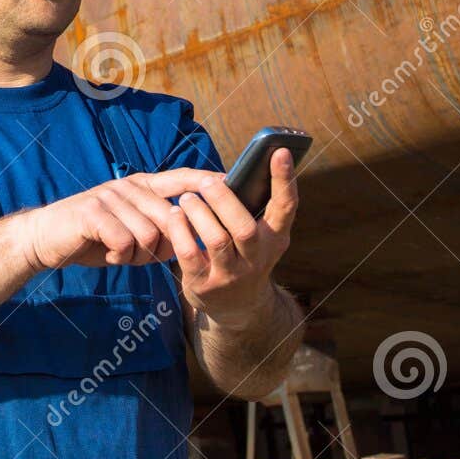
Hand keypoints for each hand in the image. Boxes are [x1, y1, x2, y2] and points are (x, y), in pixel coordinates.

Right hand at [16, 168, 227, 271]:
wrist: (47, 239)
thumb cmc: (94, 237)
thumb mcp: (132, 233)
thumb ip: (160, 231)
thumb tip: (192, 237)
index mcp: (141, 186)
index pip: (180, 178)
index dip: (204, 181)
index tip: (228, 183)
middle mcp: (128, 186)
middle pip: (169, 217)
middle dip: (159, 246)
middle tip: (137, 254)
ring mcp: (110, 196)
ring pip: (147, 233)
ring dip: (136, 254)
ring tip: (119, 253)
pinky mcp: (93, 212)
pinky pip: (124, 241)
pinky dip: (119, 256)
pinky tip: (107, 253)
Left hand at [171, 148, 297, 326]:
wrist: (238, 307)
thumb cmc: (246, 256)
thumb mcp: (260, 237)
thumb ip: (255, 208)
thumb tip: (247, 166)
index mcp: (275, 238)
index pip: (285, 207)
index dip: (284, 179)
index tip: (279, 152)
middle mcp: (257, 258)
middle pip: (244, 227)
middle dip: (224, 200)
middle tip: (207, 182)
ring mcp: (231, 275)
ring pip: (216, 240)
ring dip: (199, 214)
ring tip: (186, 198)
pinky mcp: (204, 285)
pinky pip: (189, 255)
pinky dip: (180, 232)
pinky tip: (174, 216)